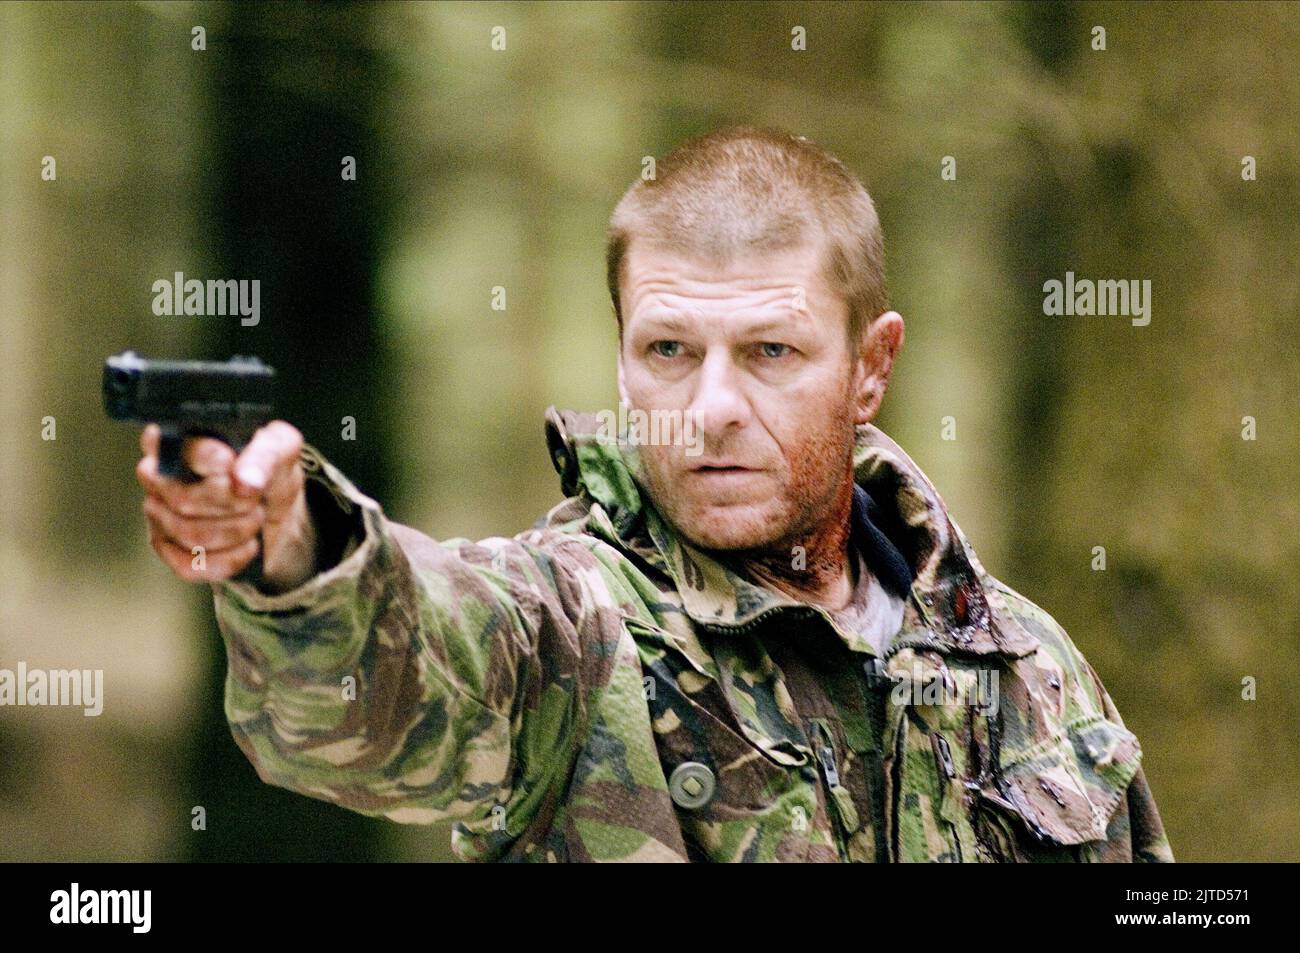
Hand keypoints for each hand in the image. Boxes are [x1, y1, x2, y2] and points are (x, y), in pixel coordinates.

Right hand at [137, 421, 318, 592]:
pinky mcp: (166, 548)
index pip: (172, 447)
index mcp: (179, 439)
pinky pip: (190, 566)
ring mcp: (157, 513)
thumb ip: (264, 455)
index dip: (204, 458)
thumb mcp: (280, 449)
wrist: (276, 510)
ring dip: (236, 531)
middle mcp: (157, 475)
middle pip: (182, 499)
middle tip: (255, 497)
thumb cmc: (267, 471)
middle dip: (232, 503)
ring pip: (189, 534)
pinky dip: (230, 559)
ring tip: (254, 518)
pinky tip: (246, 545)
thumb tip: (245, 480)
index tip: (229, 462)